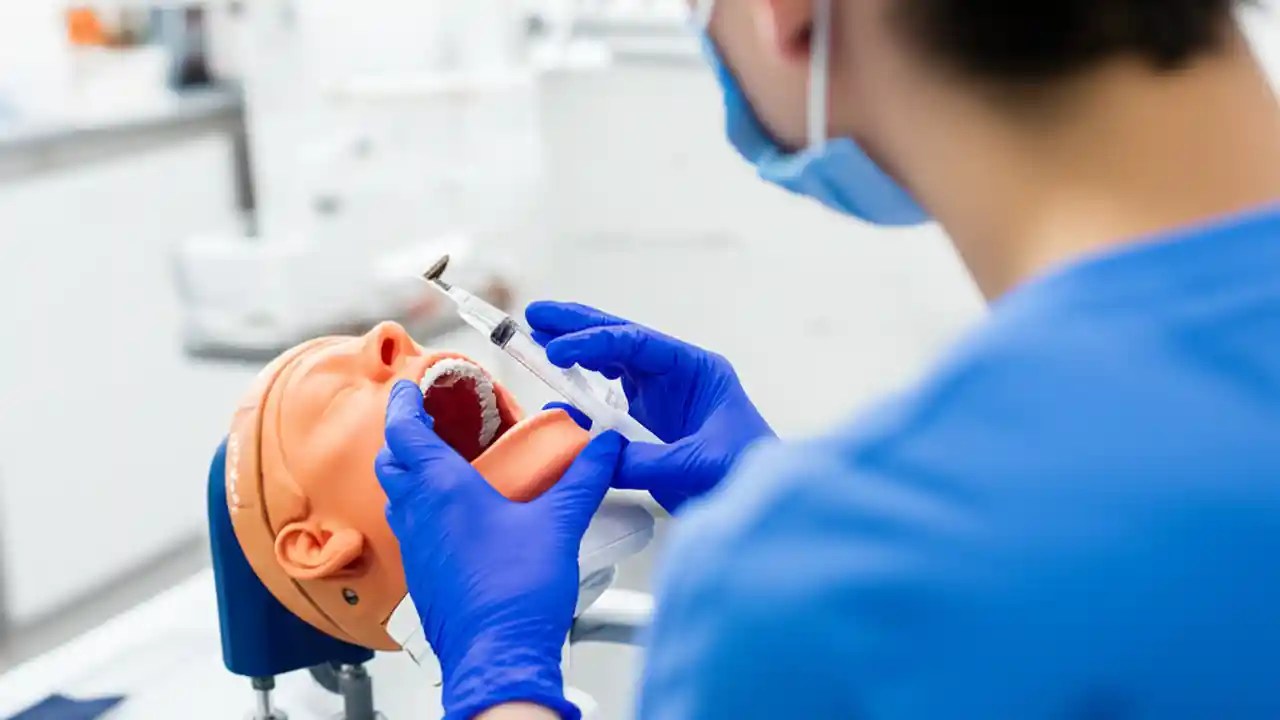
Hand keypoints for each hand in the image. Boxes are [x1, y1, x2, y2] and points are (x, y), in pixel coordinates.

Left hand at [376, 381, 623, 719]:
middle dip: (402, 435)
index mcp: (442, 489)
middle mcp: (419, 514)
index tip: (409, 386)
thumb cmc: (516, 595)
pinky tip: (454, 520)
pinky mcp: (422, 576)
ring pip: (397, 497)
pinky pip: (410, 530)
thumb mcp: (560, 524)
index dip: (404, 402)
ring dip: (410, 474)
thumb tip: (605, 446)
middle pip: (391, 461)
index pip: (404, 430)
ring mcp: (415, 548)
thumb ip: (583, 478)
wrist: (498, 657)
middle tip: (424, 422)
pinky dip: (421, 510)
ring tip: (441, 466)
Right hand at [526, 302, 775, 512]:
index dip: (595, 342)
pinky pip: (608, 403)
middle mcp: (676, 377)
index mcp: (697, 370)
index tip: (558, 350)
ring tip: (536, 338)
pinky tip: (558, 394)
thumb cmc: (746, 474)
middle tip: (536, 314)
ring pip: (611, 365)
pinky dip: (582, 396)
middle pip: (620, 340)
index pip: (638, 344)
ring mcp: (660, 399)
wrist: (761, 504)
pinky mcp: (647, 426)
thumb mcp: (698, 464)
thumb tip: (596, 456)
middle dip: (577, 326)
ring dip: (575, 353)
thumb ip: (646, 459)